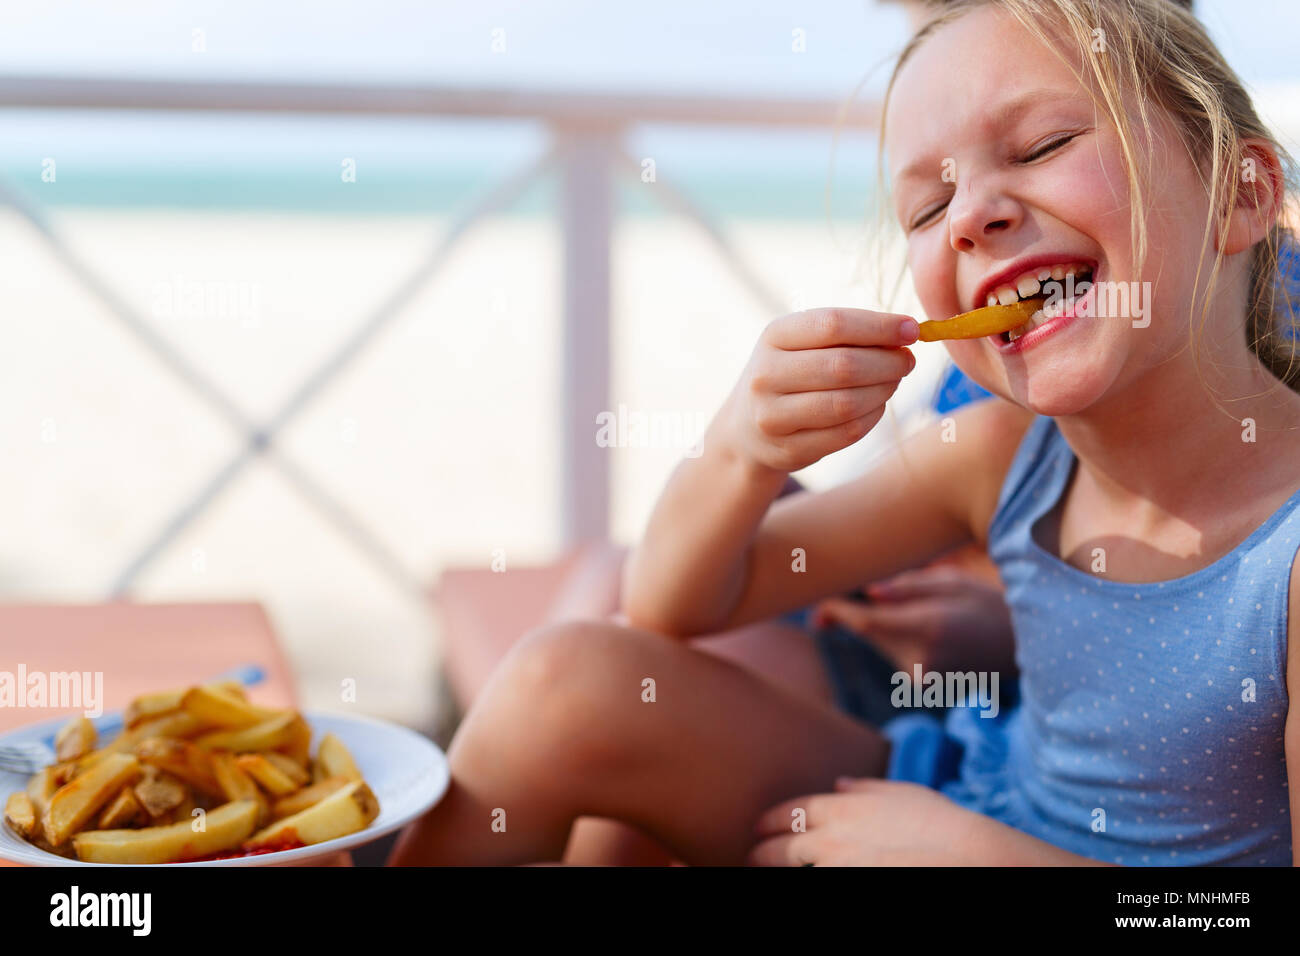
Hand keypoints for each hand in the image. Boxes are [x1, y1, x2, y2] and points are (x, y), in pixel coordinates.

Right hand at [719, 308, 918, 474]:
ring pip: (847, 404)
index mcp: (773, 336)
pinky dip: (872, 417)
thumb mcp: (803, 343)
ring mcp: (773, 416)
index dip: (879, 327)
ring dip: (883, 391)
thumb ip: (848, 334)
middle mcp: (766, 375)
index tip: (912, 329)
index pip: (832, 325)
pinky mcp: (788, 450)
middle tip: (907, 361)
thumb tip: (906, 332)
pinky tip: (877, 405)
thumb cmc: (791, 373)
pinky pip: (846, 433)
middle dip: (887, 362)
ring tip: (893, 381)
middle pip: (843, 366)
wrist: (746, 427)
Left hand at [746, 777, 1074, 865]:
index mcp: (844, 808)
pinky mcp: (847, 887)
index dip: (772, 819)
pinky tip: (800, 881)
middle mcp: (833, 839)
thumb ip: (866, 788)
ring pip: (794, 870)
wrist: (968, 859)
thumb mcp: (904, 794)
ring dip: (780, 869)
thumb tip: (839, 783)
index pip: (794, 812)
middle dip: (763, 851)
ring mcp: (838, 869)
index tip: (759, 826)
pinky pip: (817, 884)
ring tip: (765, 871)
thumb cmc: (943, 825)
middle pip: (783, 846)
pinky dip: (807, 881)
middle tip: (752, 855)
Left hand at [810, 561, 1014, 674]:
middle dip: (853, 616)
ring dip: (879, 626)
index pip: (867, 624)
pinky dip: (894, 640)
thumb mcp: (953, 583)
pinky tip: (920, 632)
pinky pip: (894, 655)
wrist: (1022, 649)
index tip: (818, 606)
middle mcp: (922, 660)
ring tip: (917, 613)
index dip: (838, 613)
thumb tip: (868, 593)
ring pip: (880, 645)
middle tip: (844, 606)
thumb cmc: (987, 605)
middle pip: (869, 634)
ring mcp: (922, 680)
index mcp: (929, 628)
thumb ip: (908, 588)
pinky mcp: (922, 688)